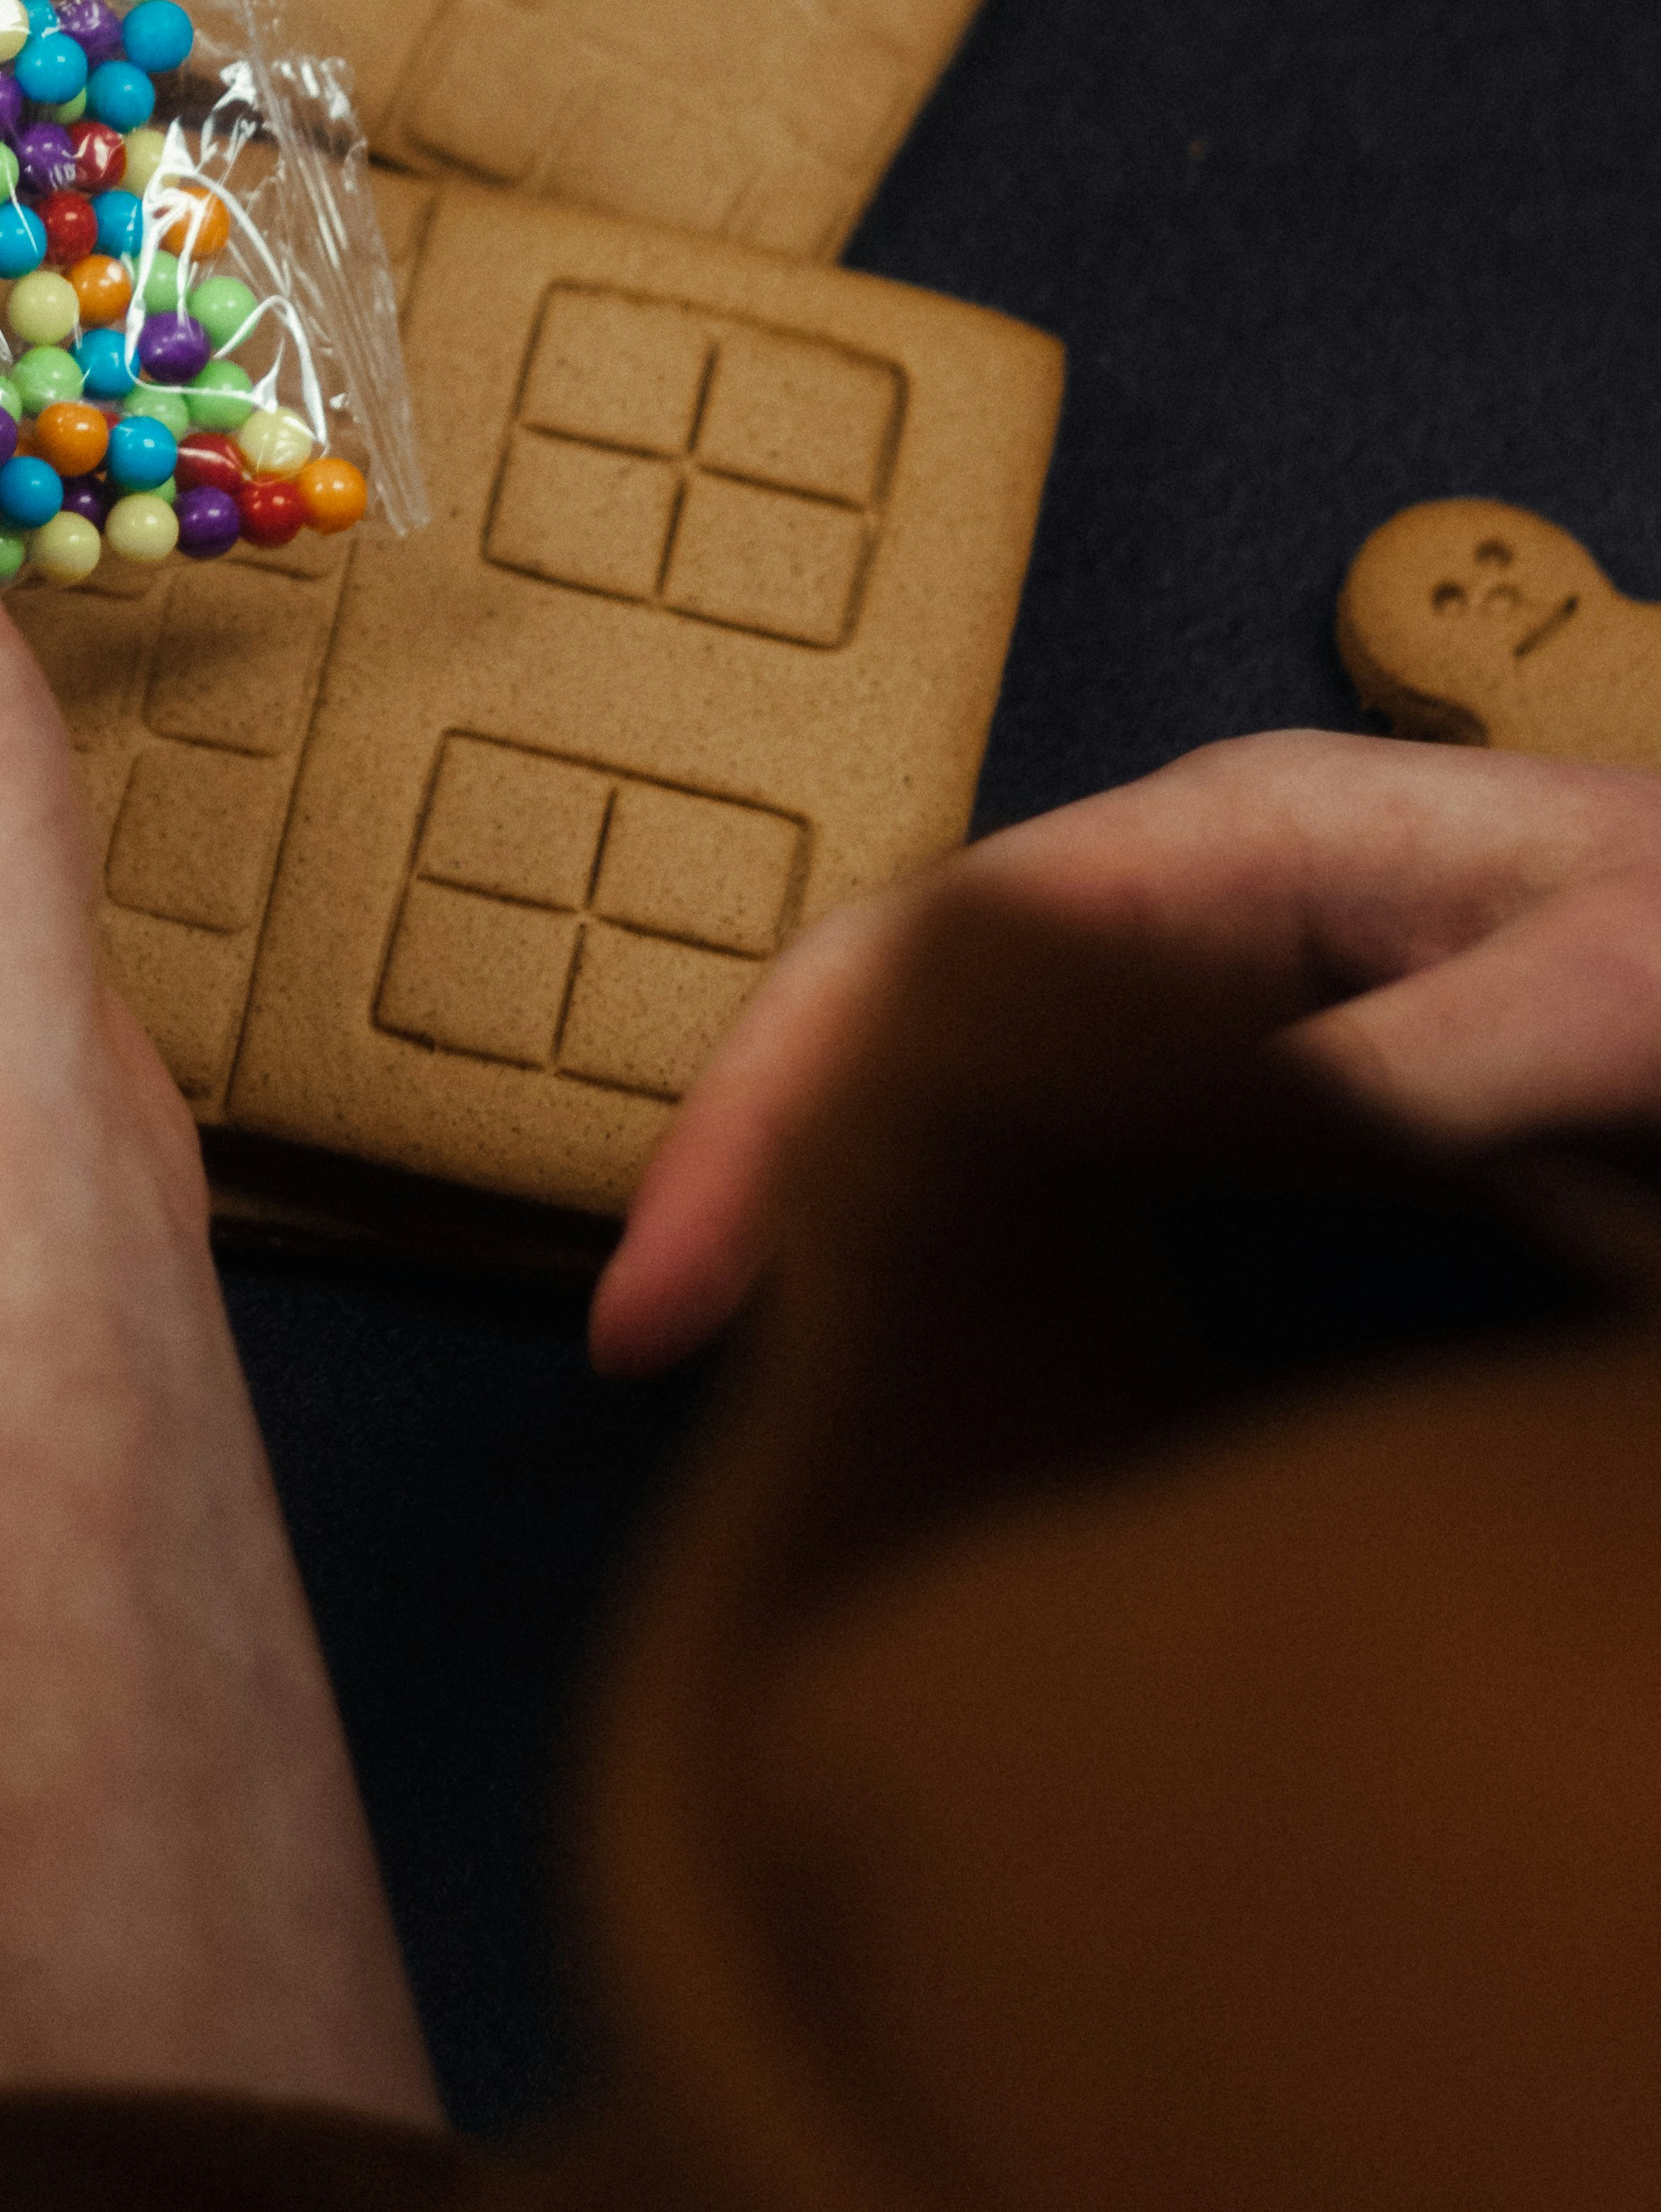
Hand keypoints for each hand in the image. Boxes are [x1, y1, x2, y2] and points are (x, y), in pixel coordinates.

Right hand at [591, 727, 1660, 1376]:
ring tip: (741, 1365)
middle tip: (648, 1342)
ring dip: (841, 1205)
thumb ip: (1445, 1042)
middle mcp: (1193, 909)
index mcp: (1232, 846)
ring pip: (962, 1085)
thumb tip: (1236, 1117)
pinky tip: (925, 1346)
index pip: (921, 951)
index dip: (774, 1102)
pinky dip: (957, 1244)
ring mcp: (1228, 999)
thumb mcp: (1619, 981)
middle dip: (760, 1156)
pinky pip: (1063, 1157)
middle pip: (901, 1007)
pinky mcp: (1280, 1101)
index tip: (670, 1274)